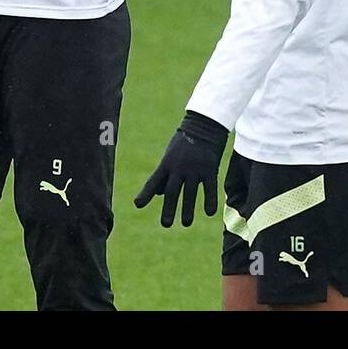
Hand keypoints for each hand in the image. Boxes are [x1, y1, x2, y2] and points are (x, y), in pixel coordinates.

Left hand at [134, 111, 227, 227]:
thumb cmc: (185, 140)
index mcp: (167, 163)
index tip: (137, 204)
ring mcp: (194, 168)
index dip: (146, 193)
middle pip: (172, 191)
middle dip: (169, 209)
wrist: (204, 124)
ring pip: (190, 193)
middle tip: (165, 224)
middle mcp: (179, 167)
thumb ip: (165, 174)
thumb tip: (158, 193)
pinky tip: (209, 213)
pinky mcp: (210, 168)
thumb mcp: (171, 155)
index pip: (154, 181)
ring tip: (185, 223)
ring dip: (187, 210)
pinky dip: (209, 201)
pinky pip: (209, 188)